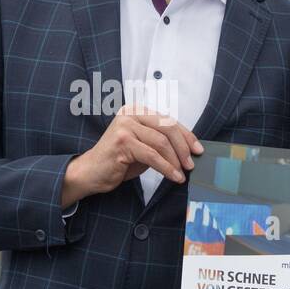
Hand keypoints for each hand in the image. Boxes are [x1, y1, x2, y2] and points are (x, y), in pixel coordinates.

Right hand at [61, 104, 202, 204]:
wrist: (91, 172)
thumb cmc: (118, 161)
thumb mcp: (143, 147)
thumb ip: (160, 142)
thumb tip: (188, 149)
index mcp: (136, 111)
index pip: (168, 120)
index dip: (186, 135)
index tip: (198, 149)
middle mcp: (130, 114)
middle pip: (167, 127)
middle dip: (183, 147)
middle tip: (191, 163)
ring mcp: (125, 126)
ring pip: (161, 142)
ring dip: (175, 160)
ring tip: (182, 173)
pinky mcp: (122, 142)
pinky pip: (152, 156)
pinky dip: (166, 168)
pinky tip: (174, 177)